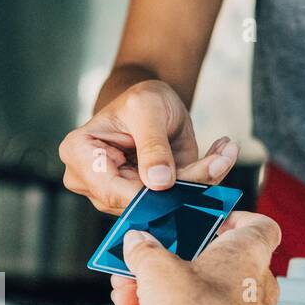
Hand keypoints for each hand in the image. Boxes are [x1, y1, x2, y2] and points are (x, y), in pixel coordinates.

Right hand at [59, 80, 239, 214]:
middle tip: (223, 157)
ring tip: (224, 153)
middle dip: (185, 184)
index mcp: (79, 153)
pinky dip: (201, 182)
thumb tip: (159, 182)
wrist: (150, 104)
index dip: (152, 193)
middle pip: (138, 201)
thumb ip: (153, 146)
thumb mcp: (148, 110)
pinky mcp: (140, 201)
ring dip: (199, 182)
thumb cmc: (140, 99)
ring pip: (160, 205)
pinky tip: (220, 158)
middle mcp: (90, 181)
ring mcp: (114, 195)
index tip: (195, 180)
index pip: (112, 189)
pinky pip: (172, 202)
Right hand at [113, 212, 281, 304]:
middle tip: (142, 266)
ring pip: (197, 296)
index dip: (232, 218)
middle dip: (167, 266)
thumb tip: (137, 242)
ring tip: (130, 299)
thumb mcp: (156, 270)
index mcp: (248, 254)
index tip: (206, 221)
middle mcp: (253, 284)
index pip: (258, 224)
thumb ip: (144, 250)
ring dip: (158, 296)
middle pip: (209, 263)